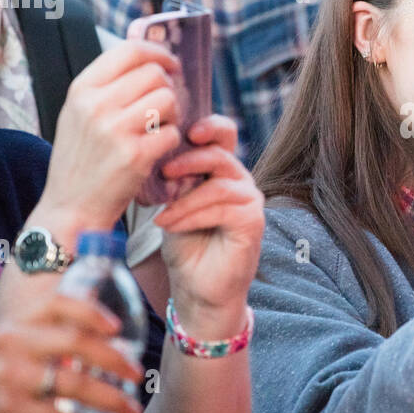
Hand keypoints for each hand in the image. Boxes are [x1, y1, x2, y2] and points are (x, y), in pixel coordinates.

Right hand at [0, 294, 143, 412]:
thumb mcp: (15, 348)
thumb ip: (51, 332)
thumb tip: (101, 312)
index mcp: (15, 323)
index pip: (58, 303)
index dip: (92, 312)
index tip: (119, 329)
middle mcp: (10, 344)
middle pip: (75, 342)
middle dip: (114, 359)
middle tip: (137, 374)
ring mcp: (8, 378)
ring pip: (74, 383)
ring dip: (111, 399)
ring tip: (133, 412)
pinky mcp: (9, 412)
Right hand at [36, 41, 183, 236]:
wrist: (70, 208)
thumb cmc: (80, 160)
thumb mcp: (78, 114)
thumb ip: (105, 85)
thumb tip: (146, 57)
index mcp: (82, 89)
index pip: (130, 51)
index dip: (158, 54)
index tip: (170, 65)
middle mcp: (96, 105)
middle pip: (155, 74)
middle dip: (168, 89)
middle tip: (164, 109)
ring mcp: (115, 130)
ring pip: (168, 100)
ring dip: (173, 115)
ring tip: (159, 130)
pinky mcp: (135, 155)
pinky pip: (173, 133)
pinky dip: (172, 141)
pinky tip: (157, 151)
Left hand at [157, 115, 264, 328]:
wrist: (197, 287)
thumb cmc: (185, 244)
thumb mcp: (173, 204)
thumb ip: (175, 179)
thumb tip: (160, 155)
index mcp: (222, 170)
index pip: (223, 134)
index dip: (209, 126)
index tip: (185, 131)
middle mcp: (241, 181)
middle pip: (220, 155)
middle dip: (188, 161)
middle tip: (163, 172)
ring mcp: (251, 201)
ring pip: (218, 184)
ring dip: (184, 199)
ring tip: (161, 214)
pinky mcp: (253, 222)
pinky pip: (222, 208)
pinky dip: (191, 215)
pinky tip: (170, 224)